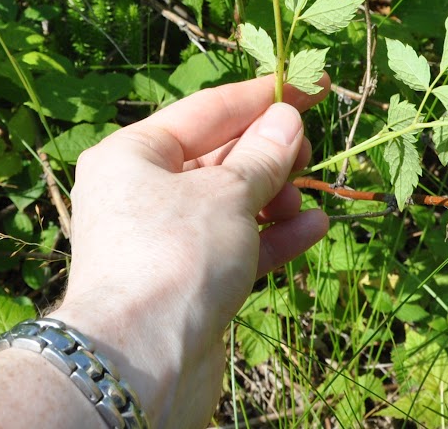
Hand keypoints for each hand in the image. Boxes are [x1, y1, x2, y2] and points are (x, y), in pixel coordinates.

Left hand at [55, 74, 330, 428]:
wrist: (141, 362)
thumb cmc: (176, 256)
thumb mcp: (227, 192)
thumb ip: (263, 155)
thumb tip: (285, 120)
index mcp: (133, 154)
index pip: (208, 109)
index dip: (264, 96)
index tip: (314, 84)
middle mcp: (140, 193)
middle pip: (217, 156)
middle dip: (269, 152)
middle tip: (309, 151)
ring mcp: (163, 241)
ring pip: (229, 203)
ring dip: (274, 196)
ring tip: (309, 196)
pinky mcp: (186, 283)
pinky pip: (235, 246)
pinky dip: (271, 235)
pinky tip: (312, 226)